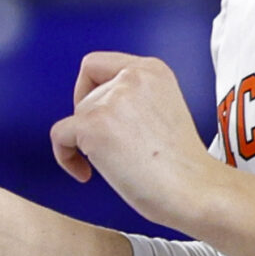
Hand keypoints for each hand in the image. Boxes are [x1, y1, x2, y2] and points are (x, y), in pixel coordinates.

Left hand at [53, 54, 254, 255]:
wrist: (194, 190)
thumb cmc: (184, 167)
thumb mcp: (163, 112)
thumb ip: (134, 101)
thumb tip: (96, 112)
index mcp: (152, 69)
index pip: (98, 65)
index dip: (90, 91)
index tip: (102, 117)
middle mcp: (131, 76)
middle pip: (86, 94)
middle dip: (93, 124)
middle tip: (116, 153)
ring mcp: (112, 100)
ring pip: (75, 117)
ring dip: (85, 144)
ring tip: (113, 167)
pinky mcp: (94, 126)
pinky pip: (60, 136)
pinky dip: (65, 157)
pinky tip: (85, 174)